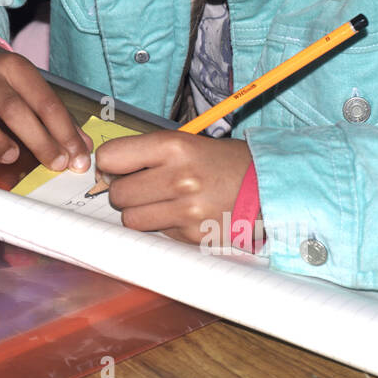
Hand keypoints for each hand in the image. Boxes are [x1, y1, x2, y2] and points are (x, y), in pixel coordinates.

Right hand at [0, 38, 92, 171]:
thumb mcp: (26, 84)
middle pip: (11, 107)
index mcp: (13, 67)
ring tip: (11, 157)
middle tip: (56, 164)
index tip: (77, 157)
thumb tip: (81, 149)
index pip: (43, 100)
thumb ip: (52, 115)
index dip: (63, 131)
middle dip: (38, 139)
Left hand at [96, 132, 252, 245]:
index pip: (111, 157)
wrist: (268, 187)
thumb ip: (149, 153)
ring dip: (140, 212)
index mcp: (173, 147)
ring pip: (131, 219)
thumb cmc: (225, 162)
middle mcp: (177, 178)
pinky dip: (164, 226)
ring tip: (160, 202)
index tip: (117, 167)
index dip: (109, 164)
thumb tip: (108, 168)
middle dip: (124, 191)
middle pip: (118, 193)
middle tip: (142, 187)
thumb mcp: (188, 143)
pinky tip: (182, 214)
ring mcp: (185, 210)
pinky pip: (157, 234)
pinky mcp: (193, 235)